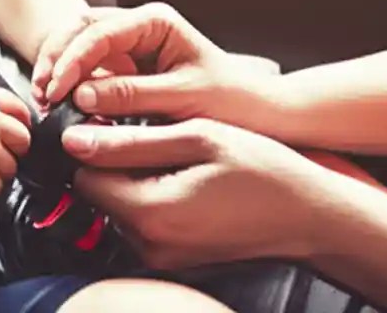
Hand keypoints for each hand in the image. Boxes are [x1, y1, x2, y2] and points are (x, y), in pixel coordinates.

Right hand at [35, 3, 281, 128]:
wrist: (258, 115)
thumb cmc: (231, 101)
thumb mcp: (182, 97)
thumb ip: (132, 95)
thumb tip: (83, 97)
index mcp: (155, 22)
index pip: (100, 32)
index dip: (73, 61)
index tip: (58, 90)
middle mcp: (139, 28)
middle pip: (80, 30)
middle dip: (56, 60)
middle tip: (44, 95)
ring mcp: (130, 47)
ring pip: (78, 47)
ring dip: (58, 70)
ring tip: (46, 101)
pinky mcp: (126, 70)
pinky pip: (89, 71)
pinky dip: (72, 85)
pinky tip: (63, 105)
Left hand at [63, 119, 341, 269]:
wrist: (311, 216)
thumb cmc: (264, 171)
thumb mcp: (198, 138)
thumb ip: (131, 142)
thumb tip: (75, 139)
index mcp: (151, 213)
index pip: (84, 179)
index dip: (98, 146)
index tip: (122, 125)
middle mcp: (149, 245)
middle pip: (101, 196)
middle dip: (119, 165)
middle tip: (162, 141)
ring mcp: (161, 257)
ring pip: (121, 208)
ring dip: (138, 181)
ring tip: (183, 161)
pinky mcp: (173, 260)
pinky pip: (145, 223)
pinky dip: (156, 198)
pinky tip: (190, 182)